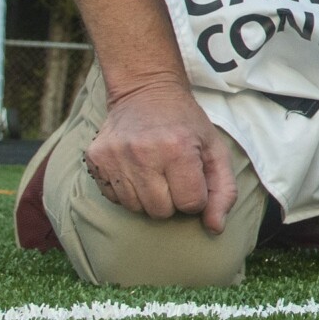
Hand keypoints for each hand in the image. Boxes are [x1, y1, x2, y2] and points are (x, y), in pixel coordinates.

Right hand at [84, 78, 236, 234]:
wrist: (145, 91)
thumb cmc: (185, 123)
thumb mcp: (215, 149)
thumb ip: (224, 189)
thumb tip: (215, 228)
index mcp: (178, 149)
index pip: (191, 204)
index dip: (196, 195)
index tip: (193, 176)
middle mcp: (142, 154)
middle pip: (161, 212)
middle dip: (172, 200)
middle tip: (173, 174)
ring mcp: (114, 157)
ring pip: (136, 209)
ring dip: (149, 197)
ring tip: (154, 170)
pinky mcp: (95, 159)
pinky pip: (114, 199)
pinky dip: (127, 191)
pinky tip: (135, 169)